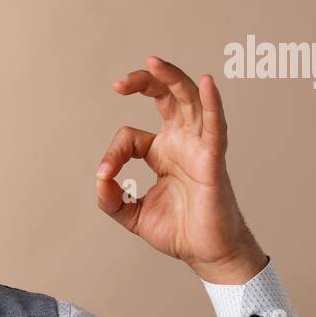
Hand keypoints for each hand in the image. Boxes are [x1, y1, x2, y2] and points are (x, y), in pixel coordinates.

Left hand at [95, 55, 267, 283]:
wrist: (205, 254)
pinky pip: (215, 126)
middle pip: (166, 98)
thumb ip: (111, 198)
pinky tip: (206, 84)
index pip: (131, 135)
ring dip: (172, 79)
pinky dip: (211, 104)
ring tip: (153, 62)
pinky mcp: (213, 160)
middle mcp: (182, 143)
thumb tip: (100, 180)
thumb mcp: (131, 214)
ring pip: (190, 101)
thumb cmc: (178, 230)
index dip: (113, 152)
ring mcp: (199, 148)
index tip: (106, 176)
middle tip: (119, 83)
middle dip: (144, 82)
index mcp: (162, 152)